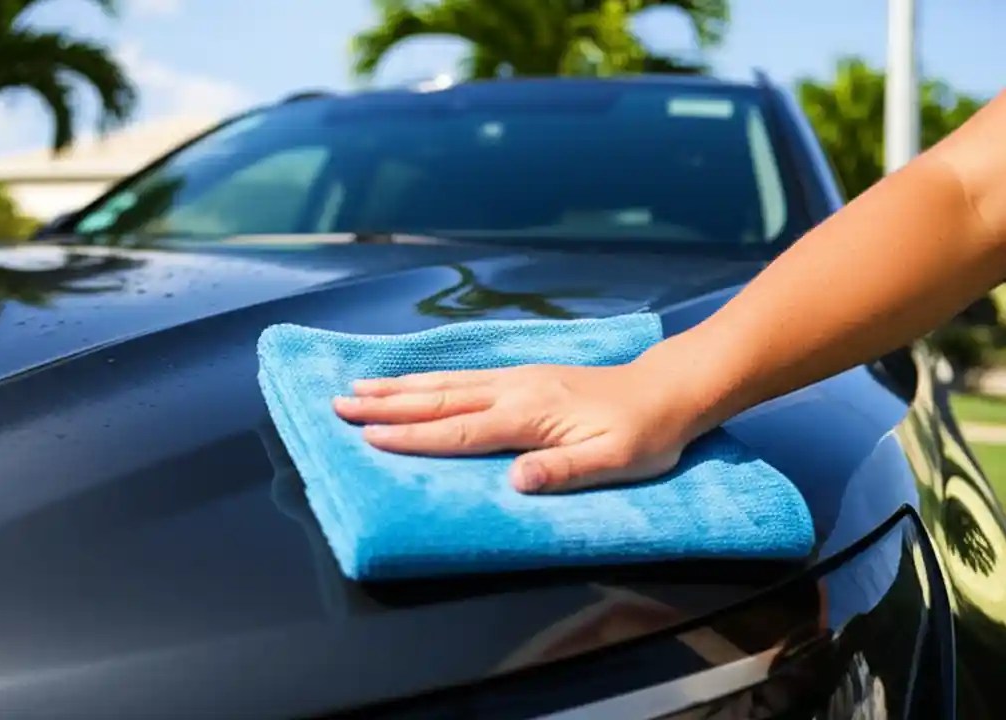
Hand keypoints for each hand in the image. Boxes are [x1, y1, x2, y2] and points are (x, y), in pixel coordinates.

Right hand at [333, 362, 701, 493]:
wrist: (666, 390)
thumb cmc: (643, 434)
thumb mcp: (615, 462)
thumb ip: (564, 472)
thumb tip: (516, 482)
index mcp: (529, 415)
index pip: (460, 430)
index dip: (413, 437)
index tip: (369, 436)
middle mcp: (513, 390)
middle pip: (439, 400)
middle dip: (387, 404)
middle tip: (339, 404)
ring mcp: (514, 378)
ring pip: (445, 383)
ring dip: (398, 387)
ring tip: (357, 388)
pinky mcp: (520, 375)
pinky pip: (461, 376)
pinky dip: (426, 378)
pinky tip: (409, 382)